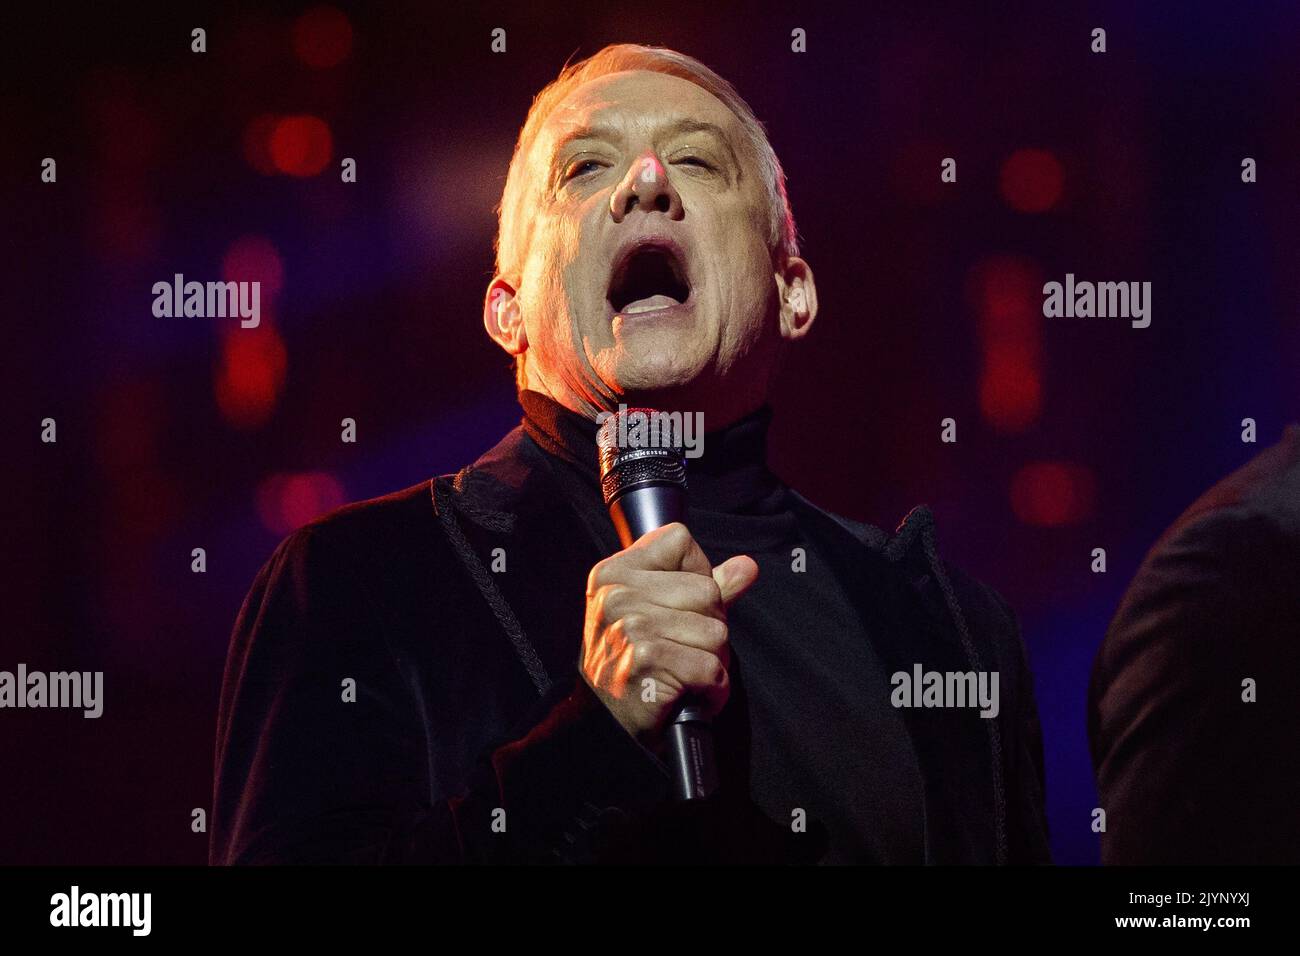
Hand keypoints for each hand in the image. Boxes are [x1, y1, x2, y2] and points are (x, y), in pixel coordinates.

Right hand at [580, 522, 758, 749]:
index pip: (679, 540)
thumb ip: (706, 584)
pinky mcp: (648, 659)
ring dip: (710, 661)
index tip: (677, 606)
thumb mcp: (660, 614)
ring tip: (680, 672)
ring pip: (716, 631)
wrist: (606, 725)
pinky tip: (686, 692)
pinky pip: (712, 666)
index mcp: (613, 573)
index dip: (694, 573)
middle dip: (707, 626)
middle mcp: (617, 594)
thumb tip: (747, 567)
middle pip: (707, 590)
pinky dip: (710, 688)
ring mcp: (631, 626)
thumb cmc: (633, 666)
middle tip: (677, 649)